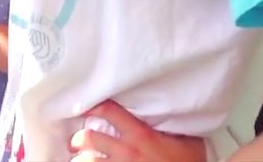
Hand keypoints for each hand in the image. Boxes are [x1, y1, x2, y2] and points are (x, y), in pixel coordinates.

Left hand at [69, 101, 205, 161]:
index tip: (86, 107)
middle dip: (78, 139)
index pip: (110, 111)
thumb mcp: (186, 140)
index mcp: (141, 136)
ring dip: (80, 159)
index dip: (94, 106)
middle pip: (89, 138)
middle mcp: (127, 152)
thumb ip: (171, 124)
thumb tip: (168, 110)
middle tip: (75, 141)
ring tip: (78, 159)